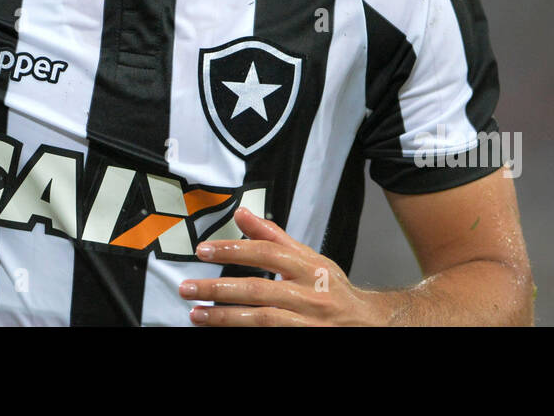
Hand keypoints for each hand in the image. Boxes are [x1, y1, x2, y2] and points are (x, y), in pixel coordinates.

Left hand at [179, 207, 378, 325]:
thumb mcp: (310, 258)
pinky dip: (244, 332)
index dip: (233, 250)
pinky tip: (221, 331)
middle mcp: (309, 295)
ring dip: (225, 317)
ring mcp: (307, 323)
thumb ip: (274, 237)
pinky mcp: (303, 339)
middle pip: (258, 290)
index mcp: (309, 268)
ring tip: (196, 314)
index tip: (203, 250)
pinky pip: (269, 336)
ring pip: (261, 319)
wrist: (366, 324)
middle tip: (187, 288)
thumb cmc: (332, 290)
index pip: (267, 254)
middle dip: (218, 289)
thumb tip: (242, 213)